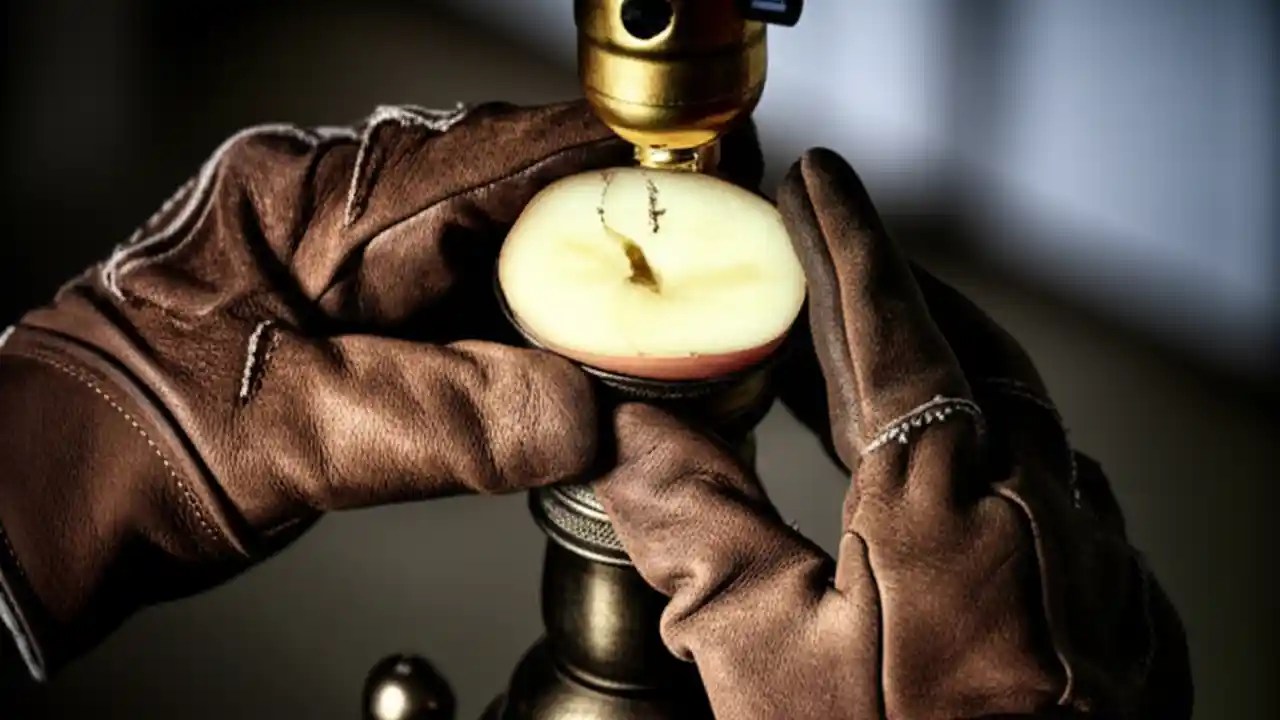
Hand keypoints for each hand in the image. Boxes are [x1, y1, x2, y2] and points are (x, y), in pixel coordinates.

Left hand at [0, 100, 649, 678]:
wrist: (64, 498)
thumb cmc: (133, 447)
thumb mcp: (300, 436)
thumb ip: (448, 423)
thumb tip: (584, 418)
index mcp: (308, 200)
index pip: (485, 155)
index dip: (597, 158)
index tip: (685, 167)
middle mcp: (329, 209)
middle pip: (499, 191)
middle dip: (596, 224)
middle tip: (681, 260)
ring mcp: (340, 256)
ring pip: (486, 244)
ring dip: (562, 280)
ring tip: (638, 315)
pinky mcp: (350, 308)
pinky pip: (459, 296)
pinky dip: (519, 323)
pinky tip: (561, 357)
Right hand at [594, 150, 1191, 718]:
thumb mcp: (762, 659)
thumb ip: (692, 527)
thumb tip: (622, 435)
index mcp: (950, 492)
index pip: (888, 324)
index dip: (846, 241)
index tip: (817, 180)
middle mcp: (1043, 501)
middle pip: (959, 353)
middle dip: (885, 295)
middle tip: (821, 261)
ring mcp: (1091, 555)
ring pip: (1014, 416)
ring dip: (936, 368)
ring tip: (859, 357)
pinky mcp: (1112, 607)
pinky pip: (1051, 484)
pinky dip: (983, 446)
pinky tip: (943, 473)